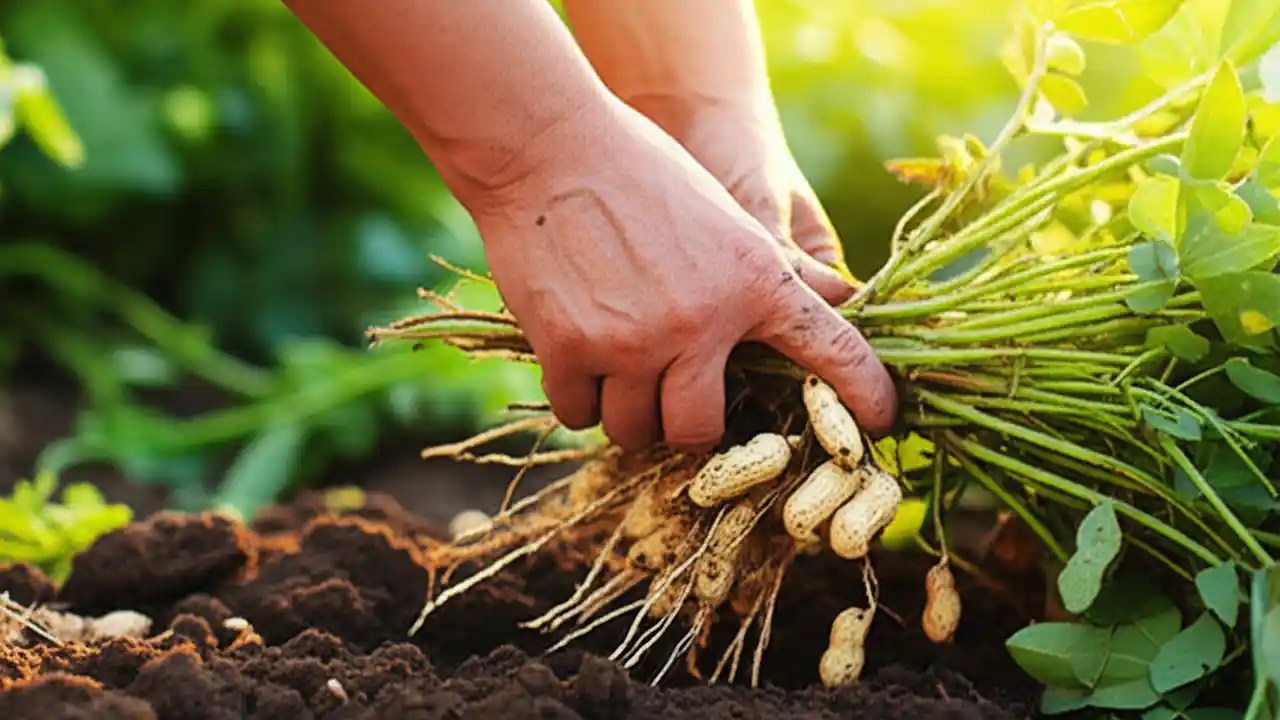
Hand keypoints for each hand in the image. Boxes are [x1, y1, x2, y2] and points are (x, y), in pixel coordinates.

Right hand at [466, 96, 894, 451]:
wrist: (547, 145)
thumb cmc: (640, 172)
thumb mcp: (728, 213)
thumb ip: (775, 270)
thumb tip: (843, 292)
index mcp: (754, 281)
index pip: (832, 351)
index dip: (864, 394)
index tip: (881, 421)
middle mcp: (701, 322)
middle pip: (699, 431)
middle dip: (683, 425)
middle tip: (669, 396)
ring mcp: (633, 340)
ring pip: (634, 430)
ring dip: (626, 411)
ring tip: (616, 367)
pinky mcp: (569, 346)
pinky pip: (578, 412)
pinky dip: (578, 396)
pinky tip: (576, 354)